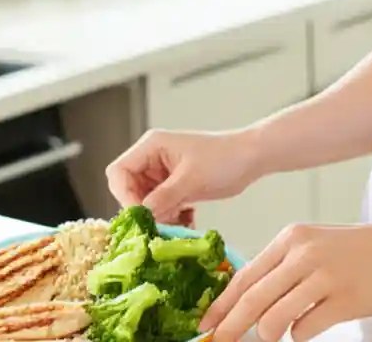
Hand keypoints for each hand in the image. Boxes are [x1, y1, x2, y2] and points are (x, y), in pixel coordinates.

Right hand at [106, 129, 261, 224]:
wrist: (252, 158)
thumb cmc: (225, 159)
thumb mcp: (192, 180)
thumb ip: (164, 197)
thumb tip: (141, 216)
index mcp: (151, 146)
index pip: (119, 172)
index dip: (124, 196)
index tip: (141, 216)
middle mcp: (153, 159)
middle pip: (129, 190)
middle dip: (145, 210)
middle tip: (162, 225)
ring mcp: (163, 174)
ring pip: (146, 203)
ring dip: (160, 217)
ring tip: (180, 222)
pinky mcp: (175, 187)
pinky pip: (162, 207)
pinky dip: (172, 217)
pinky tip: (189, 220)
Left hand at [200, 224, 371, 341]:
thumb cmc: (356, 251)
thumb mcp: (313, 244)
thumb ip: (282, 266)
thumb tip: (243, 300)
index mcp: (291, 238)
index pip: (245, 276)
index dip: (221, 304)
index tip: (206, 324)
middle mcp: (303, 253)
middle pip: (252, 299)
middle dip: (230, 327)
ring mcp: (324, 276)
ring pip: (274, 318)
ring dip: (269, 333)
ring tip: (275, 334)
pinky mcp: (344, 300)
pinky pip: (304, 329)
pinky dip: (300, 334)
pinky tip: (310, 326)